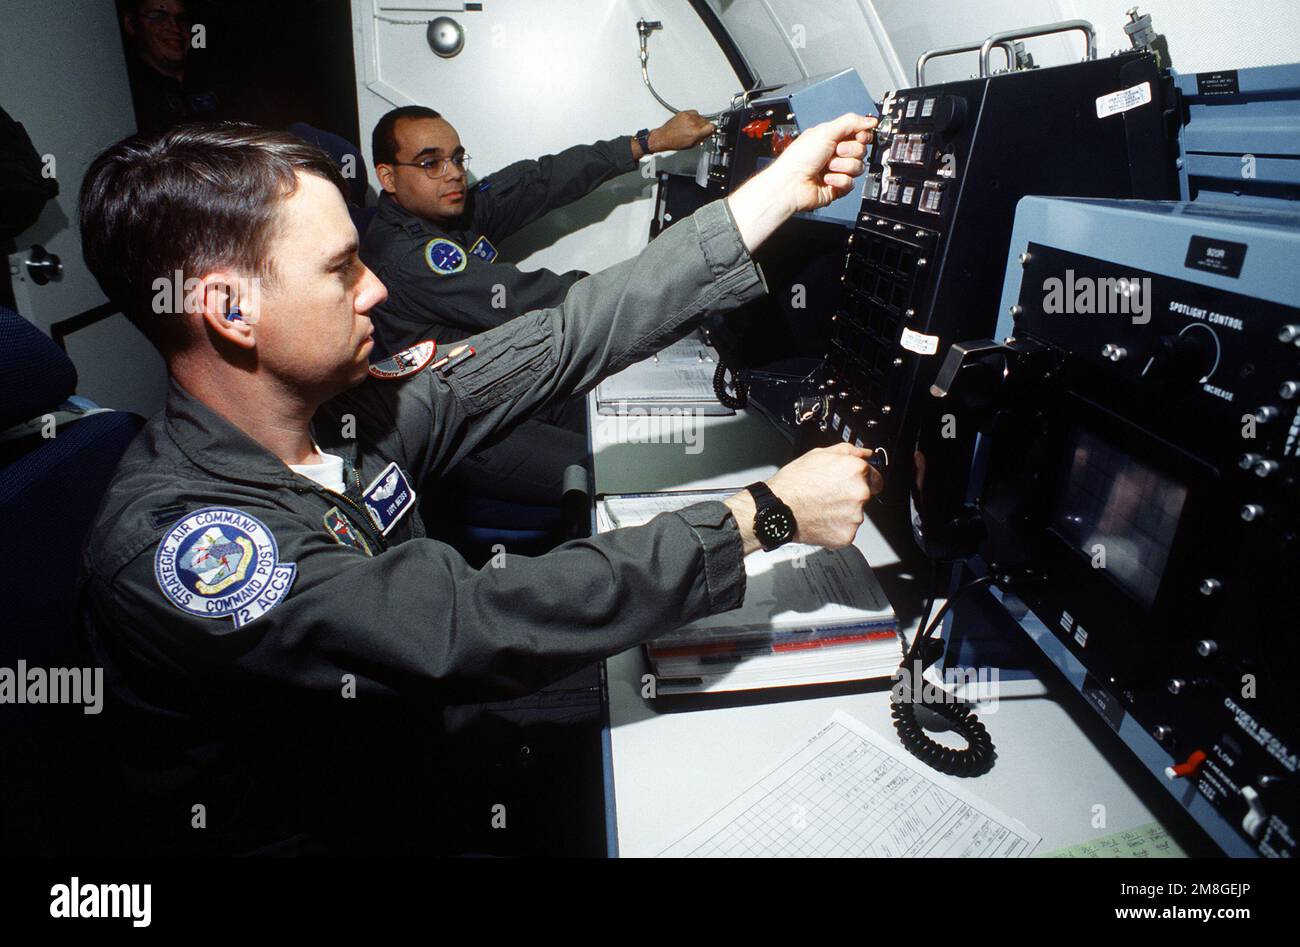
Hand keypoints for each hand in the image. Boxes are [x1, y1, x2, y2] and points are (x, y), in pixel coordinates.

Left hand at [648, 110, 715, 152]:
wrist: (664, 137)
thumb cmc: (675, 142)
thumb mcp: (692, 144)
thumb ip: (702, 138)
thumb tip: (708, 133)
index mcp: (695, 132)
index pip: (712, 126)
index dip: (712, 129)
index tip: (711, 131)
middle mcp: (692, 123)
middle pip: (707, 121)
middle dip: (705, 126)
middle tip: (701, 131)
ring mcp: (688, 117)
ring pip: (701, 116)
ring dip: (699, 121)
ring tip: (693, 127)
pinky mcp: (684, 113)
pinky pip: (694, 112)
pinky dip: (694, 116)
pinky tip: (690, 122)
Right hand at [724, 443, 885, 554]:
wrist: (777, 509)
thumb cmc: (793, 483)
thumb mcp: (818, 454)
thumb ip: (848, 451)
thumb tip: (865, 453)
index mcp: (856, 471)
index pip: (877, 477)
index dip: (864, 479)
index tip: (853, 483)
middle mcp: (860, 493)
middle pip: (865, 496)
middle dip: (851, 496)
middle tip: (829, 494)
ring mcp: (854, 516)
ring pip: (855, 514)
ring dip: (843, 512)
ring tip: (821, 507)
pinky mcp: (847, 535)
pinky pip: (846, 530)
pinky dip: (836, 527)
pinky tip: (821, 519)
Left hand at [726, 112, 876, 250]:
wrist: (791, 184)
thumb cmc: (799, 158)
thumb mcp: (825, 131)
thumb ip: (850, 122)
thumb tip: (871, 121)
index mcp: (832, 137)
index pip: (859, 133)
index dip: (862, 135)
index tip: (859, 136)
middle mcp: (836, 153)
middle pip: (861, 150)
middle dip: (849, 151)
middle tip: (835, 152)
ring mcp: (837, 170)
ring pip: (858, 167)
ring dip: (843, 167)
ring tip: (827, 167)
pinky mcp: (837, 186)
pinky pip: (851, 183)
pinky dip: (839, 181)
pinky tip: (827, 179)